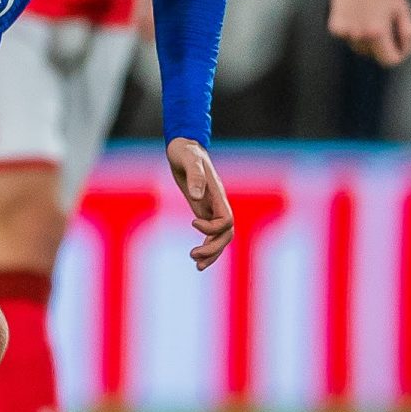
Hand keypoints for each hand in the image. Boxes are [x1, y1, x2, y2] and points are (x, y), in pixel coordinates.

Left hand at [166, 139, 234, 269]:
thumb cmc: (186, 151)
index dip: (211, 227)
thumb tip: (197, 196)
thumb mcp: (189, 159)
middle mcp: (217, 204)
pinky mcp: (203, 210)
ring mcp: (211, 208)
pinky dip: (206, 248)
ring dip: (211, 253)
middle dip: (213, 249)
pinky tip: (196, 259)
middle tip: (193, 257)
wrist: (184, 146)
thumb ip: (195, 176)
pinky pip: (210, 234)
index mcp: (217, 195)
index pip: (226, 220)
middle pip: (226, 234)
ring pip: (221, 238)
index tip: (192, 221)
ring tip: (196, 265)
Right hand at [328, 0, 410, 66]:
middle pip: (373, 55)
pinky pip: (348, 38)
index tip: (401, 43)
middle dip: (382, 45)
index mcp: (378, 31)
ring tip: (370, 17)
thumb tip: (404, 51)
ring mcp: (344, 31)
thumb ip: (408, 33)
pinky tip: (356, 14)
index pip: (390, 61)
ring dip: (366, 39)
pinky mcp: (334, 27)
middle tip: (385, 25)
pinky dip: (353, 31)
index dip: (399, 54)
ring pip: (359, 48)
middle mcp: (359, 34)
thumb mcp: (403, 8)